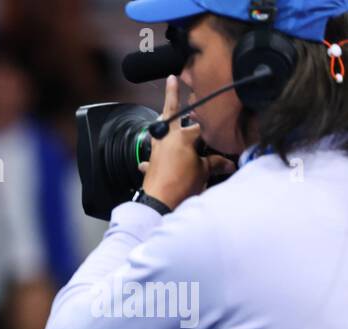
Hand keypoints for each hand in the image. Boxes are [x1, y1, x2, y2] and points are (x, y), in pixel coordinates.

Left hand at [138, 76, 235, 209]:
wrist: (159, 203)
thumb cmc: (182, 184)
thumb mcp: (204, 171)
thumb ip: (216, 163)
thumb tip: (228, 163)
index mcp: (182, 136)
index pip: (201, 124)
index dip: (212, 122)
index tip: (217, 111)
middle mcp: (167, 139)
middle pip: (171, 113)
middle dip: (173, 95)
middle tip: (173, 79)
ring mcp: (156, 150)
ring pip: (159, 130)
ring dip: (163, 121)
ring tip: (164, 111)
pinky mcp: (150, 164)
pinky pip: (151, 156)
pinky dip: (153, 156)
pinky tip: (147, 160)